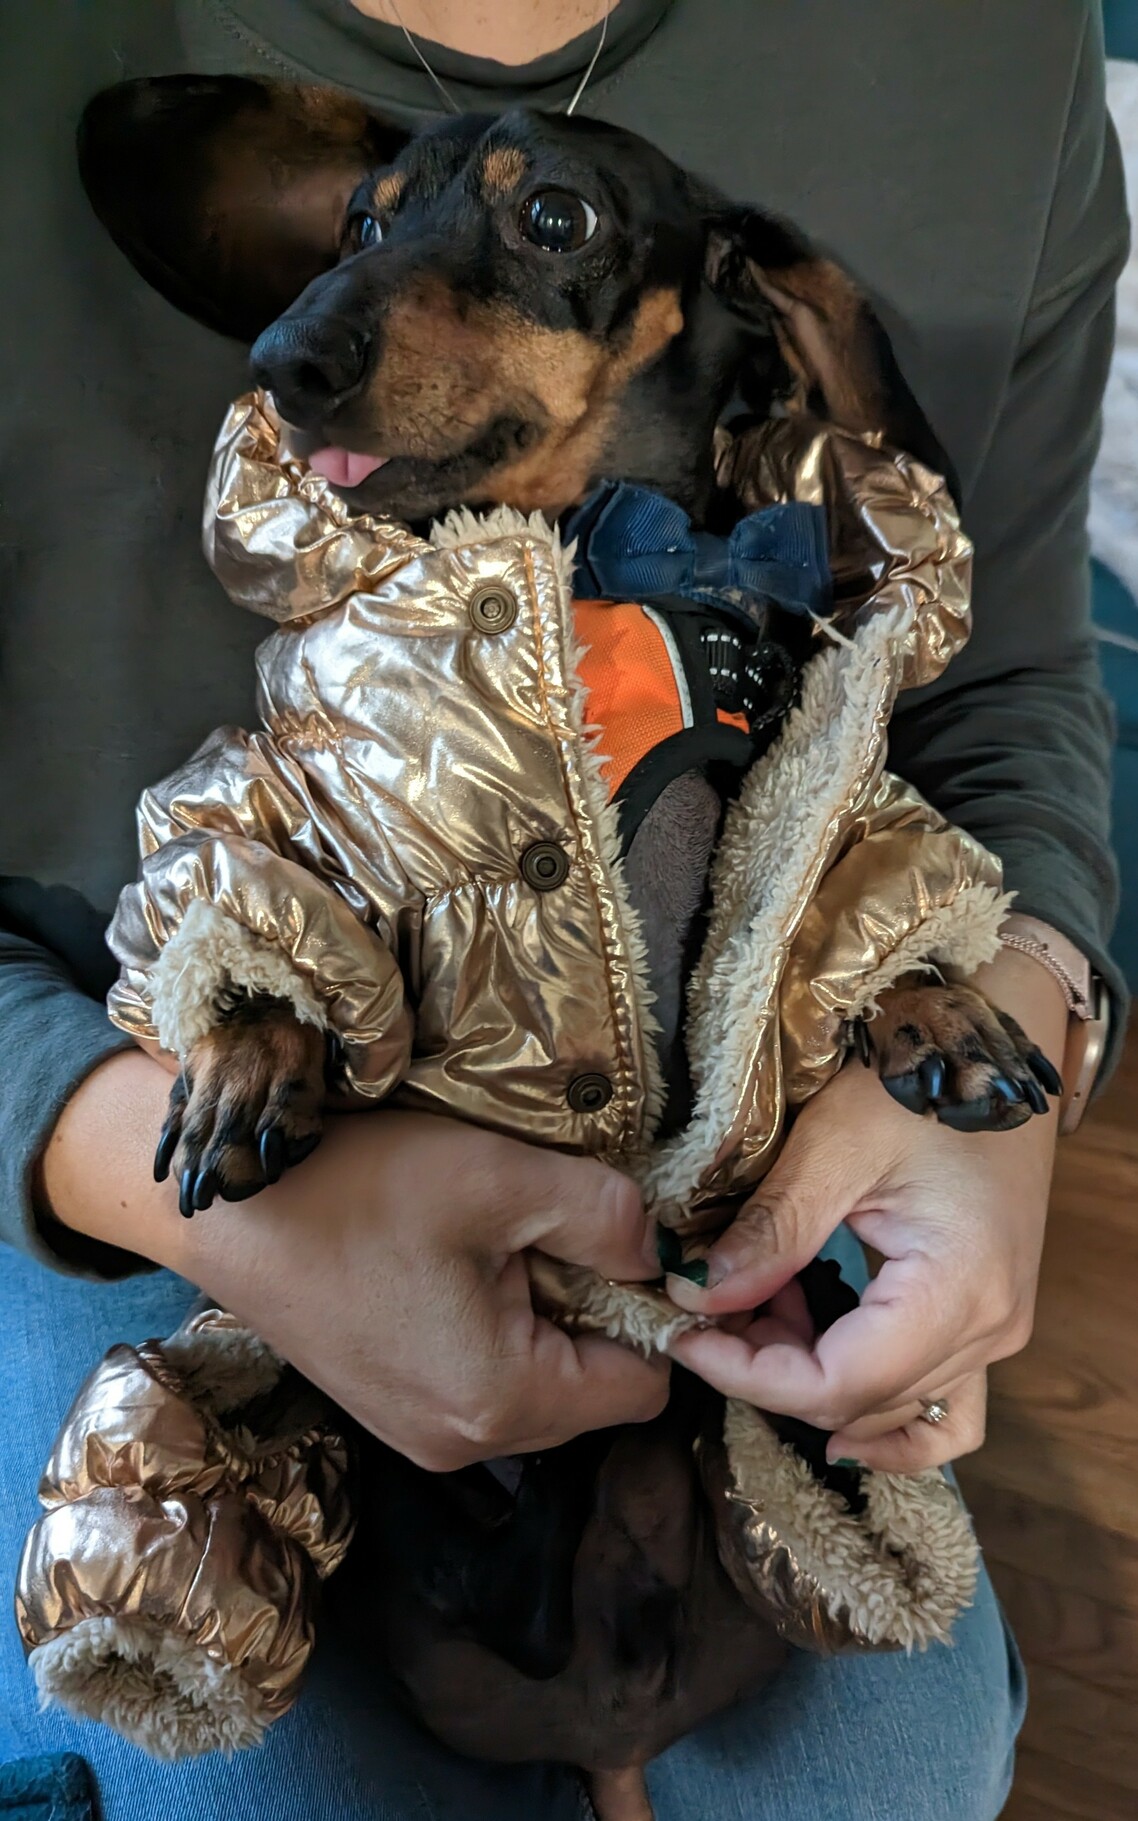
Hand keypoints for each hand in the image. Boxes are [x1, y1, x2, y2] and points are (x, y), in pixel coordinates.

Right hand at [40, 1052, 667, 1469]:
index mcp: (503, 1401)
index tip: (619, 1244)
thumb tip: (660, 1256)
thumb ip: (608, 1218)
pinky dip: (493, 1325)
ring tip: (492, 1241)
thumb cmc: (360, 1188)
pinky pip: (484, 1380)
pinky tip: (451, 1260)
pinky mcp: (391, 1408)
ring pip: (539, 1384)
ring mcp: (420, 1433)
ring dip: (541, 1315)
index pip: (646, 1389)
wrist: (229, 1203)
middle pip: (592, 1391)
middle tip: (542, 1232)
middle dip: (591, 1312)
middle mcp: (464, 1442)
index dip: (653, 1314)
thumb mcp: (502, 1178)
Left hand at [667, 948, 1066, 1470]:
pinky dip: (882, 1412)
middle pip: (860, 1403)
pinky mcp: (986, 1314)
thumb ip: (771, 1231)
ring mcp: (996, 1329)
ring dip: (812, 1379)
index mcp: (957, 1290)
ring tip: (754, 1320)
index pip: (837, 1385)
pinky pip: (942, 1405)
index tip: (683, 1334)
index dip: (749, 1375)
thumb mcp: (833, 1142)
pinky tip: (826, 1397)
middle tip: (704, 1314)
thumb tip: (695, 1298)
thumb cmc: (918, 1074)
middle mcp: (990, 1329)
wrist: (992, 1039)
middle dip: (768, 1371)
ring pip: (892, 1407)